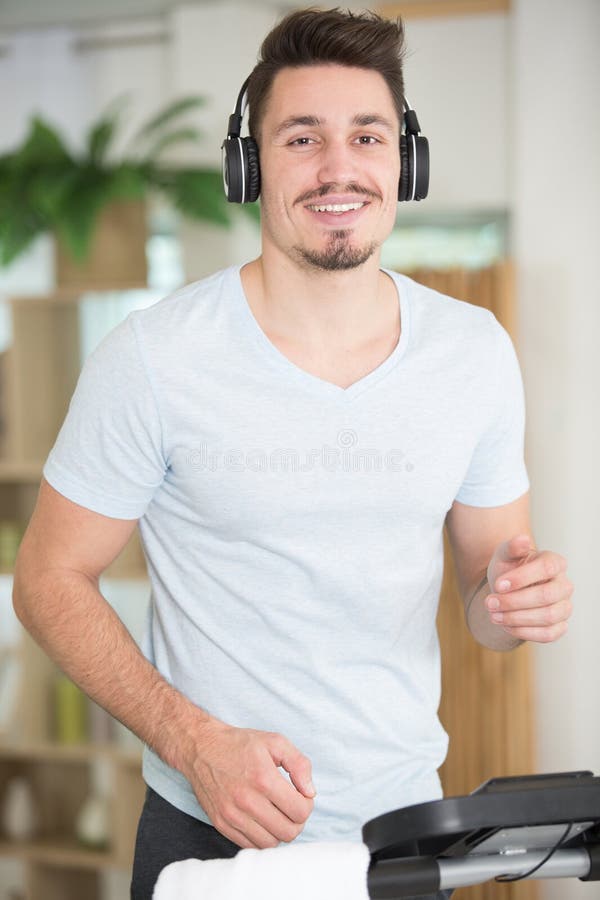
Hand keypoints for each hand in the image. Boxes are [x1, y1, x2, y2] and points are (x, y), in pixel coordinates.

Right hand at [183, 722, 314, 848]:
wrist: (202, 748)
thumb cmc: (241, 744)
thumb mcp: (275, 741)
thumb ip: (299, 764)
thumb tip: (310, 792)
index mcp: (263, 778)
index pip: (300, 811)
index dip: (306, 805)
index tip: (300, 795)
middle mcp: (247, 800)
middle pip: (288, 832)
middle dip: (296, 821)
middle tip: (291, 806)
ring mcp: (232, 815)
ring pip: (270, 844)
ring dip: (279, 831)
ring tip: (277, 813)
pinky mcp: (221, 824)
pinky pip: (250, 846)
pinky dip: (261, 837)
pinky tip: (261, 820)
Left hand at [485, 534, 572, 642]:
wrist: (507, 588)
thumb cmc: (509, 569)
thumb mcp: (505, 555)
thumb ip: (512, 547)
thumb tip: (523, 539)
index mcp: (555, 563)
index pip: (546, 568)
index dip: (522, 578)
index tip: (498, 584)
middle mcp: (564, 585)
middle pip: (546, 596)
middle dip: (514, 601)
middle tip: (489, 603)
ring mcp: (564, 607)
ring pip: (548, 617)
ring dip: (517, 618)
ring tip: (493, 615)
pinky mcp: (560, 626)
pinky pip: (548, 634)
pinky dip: (525, 632)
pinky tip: (506, 626)